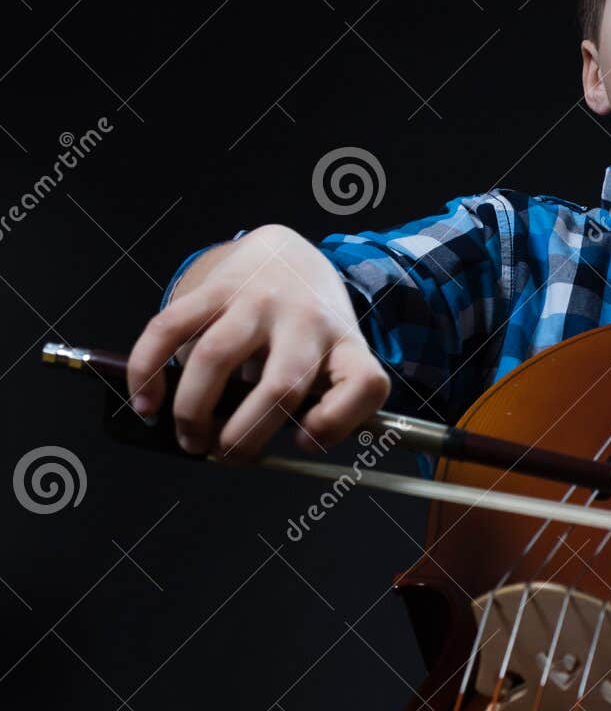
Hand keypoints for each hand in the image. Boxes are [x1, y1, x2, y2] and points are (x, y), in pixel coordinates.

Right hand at [126, 224, 390, 460]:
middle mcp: (307, 320)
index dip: (337, 423)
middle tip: (225, 455)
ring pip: (216, 357)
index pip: (363, 383)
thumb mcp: (335, 358)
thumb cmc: (310, 328)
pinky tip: (146, 403)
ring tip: (191, 440)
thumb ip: (319, 402)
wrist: (291, 255)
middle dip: (245, 436)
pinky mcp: (217, 287)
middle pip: (281, 386)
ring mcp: (261, 300)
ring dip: (193, 412)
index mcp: (346, 344)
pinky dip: (149, 371)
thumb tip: (263, 448)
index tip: (305, 442)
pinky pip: (170, 327)